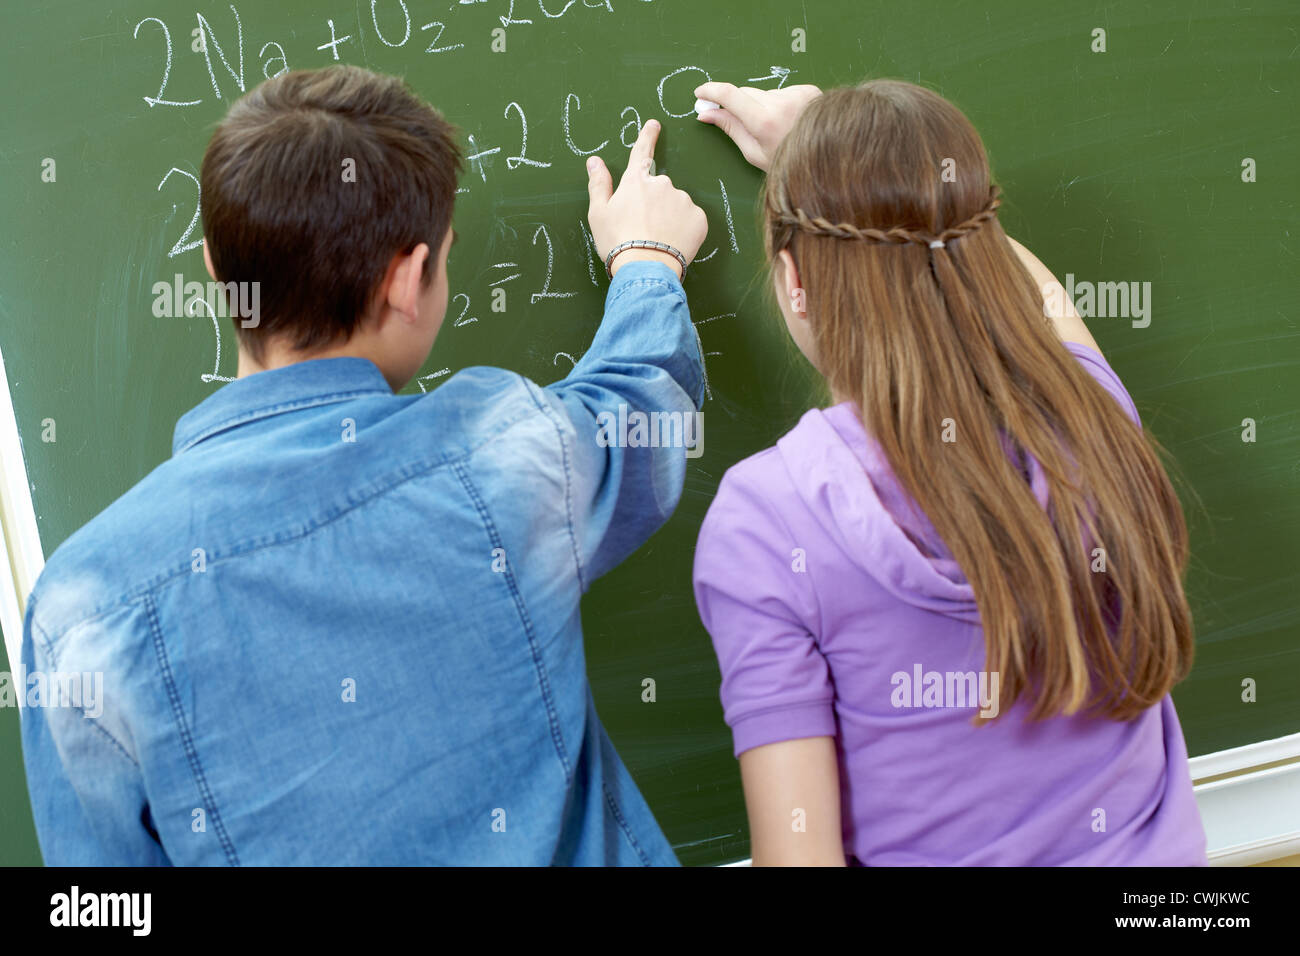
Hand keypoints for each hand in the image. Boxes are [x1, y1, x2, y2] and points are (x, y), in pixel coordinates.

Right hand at [586, 119, 707, 278]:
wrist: (644, 268)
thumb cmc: (617, 242)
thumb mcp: (599, 213)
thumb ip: (599, 184)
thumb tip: (594, 161)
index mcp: (636, 181)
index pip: (641, 152)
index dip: (648, 136)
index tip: (654, 125)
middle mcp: (662, 184)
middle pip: (658, 189)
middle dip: (654, 204)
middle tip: (644, 229)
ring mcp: (682, 199)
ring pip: (676, 205)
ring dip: (669, 217)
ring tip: (657, 240)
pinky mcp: (698, 217)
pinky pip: (691, 220)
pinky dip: (683, 229)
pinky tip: (672, 242)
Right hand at [693, 82, 822, 170]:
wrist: (828, 159)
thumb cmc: (788, 162)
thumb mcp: (753, 153)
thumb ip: (729, 128)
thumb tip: (706, 113)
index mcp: (765, 122)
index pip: (729, 95)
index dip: (711, 91)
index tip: (700, 93)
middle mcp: (781, 103)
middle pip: (745, 93)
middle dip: (737, 104)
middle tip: (738, 121)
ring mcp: (796, 94)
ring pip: (764, 93)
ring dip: (761, 106)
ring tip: (774, 129)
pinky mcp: (808, 89)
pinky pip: (782, 92)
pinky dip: (779, 103)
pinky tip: (788, 121)